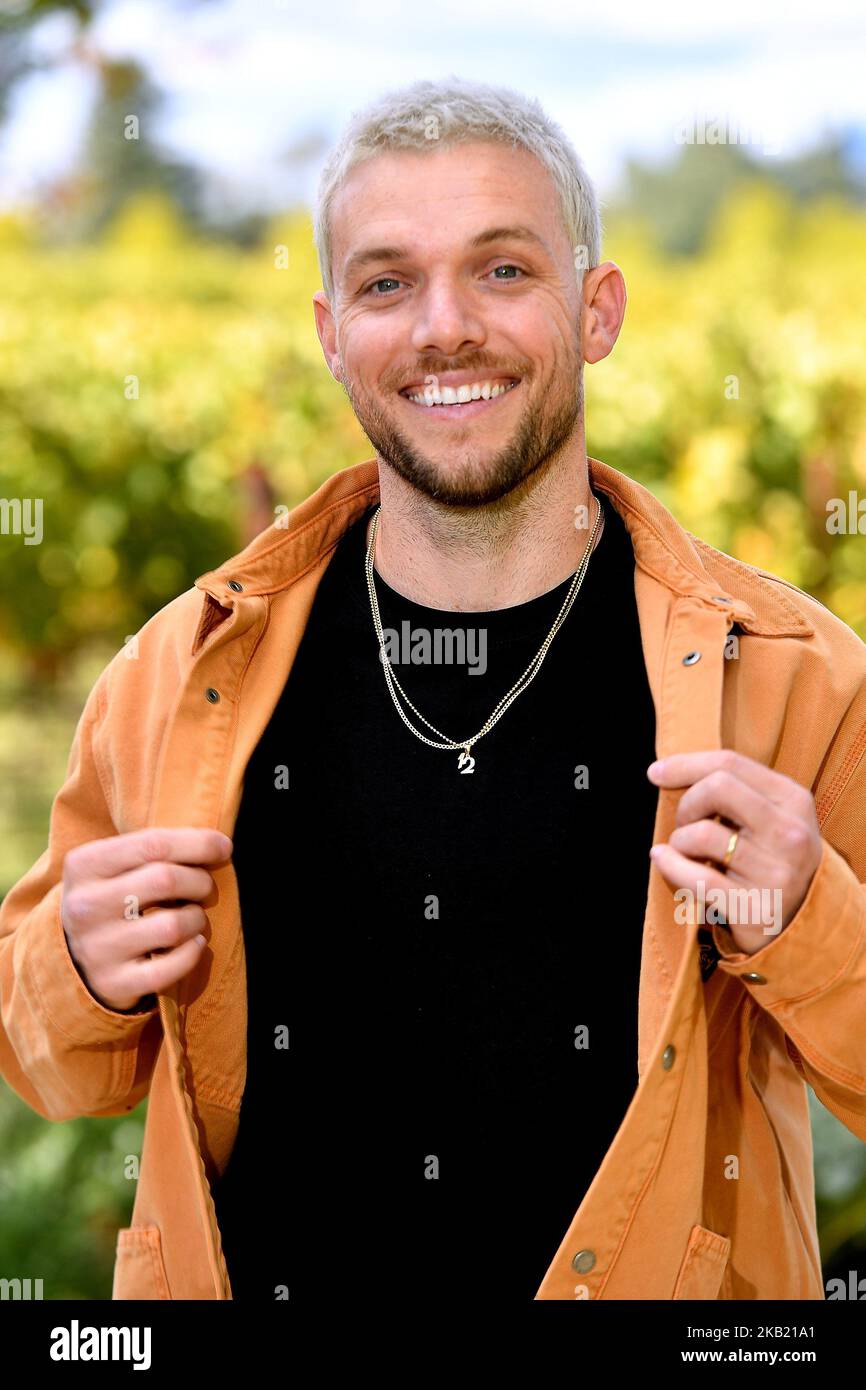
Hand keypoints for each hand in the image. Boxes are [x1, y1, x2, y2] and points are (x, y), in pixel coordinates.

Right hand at [61, 827, 232, 1012]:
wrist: (74, 958)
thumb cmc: (112, 898)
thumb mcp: (115, 866)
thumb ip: (155, 849)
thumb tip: (219, 845)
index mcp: (84, 865)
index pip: (154, 844)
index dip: (199, 843)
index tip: (224, 847)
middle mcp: (85, 906)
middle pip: (166, 880)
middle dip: (200, 881)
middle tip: (204, 887)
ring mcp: (97, 948)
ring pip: (172, 925)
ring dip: (196, 918)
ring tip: (193, 917)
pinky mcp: (114, 983)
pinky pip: (170, 967)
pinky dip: (192, 953)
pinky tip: (194, 944)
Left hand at [646, 750, 822, 955]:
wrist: (802, 925)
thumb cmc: (772, 859)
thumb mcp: (770, 818)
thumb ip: (734, 791)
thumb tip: (663, 770)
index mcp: (794, 801)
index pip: (730, 764)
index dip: (686, 765)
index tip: (656, 773)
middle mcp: (790, 834)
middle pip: (718, 787)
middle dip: (688, 803)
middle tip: (684, 823)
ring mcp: (776, 873)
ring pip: (702, 835)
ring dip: (679, 841)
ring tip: (684, 851)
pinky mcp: (755, 908)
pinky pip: (697, 878)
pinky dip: (670, 865)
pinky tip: (662, 859)